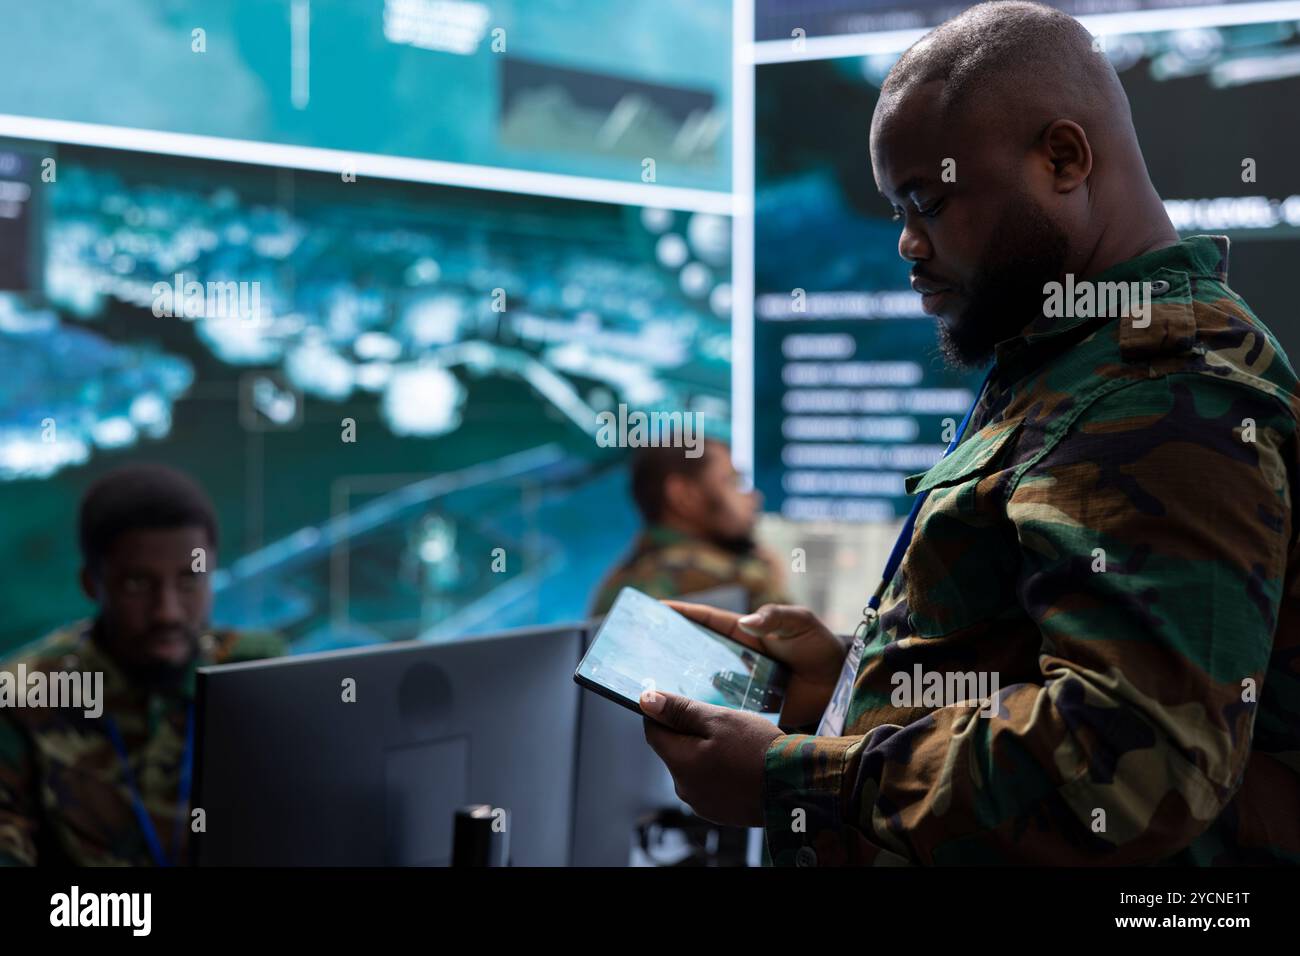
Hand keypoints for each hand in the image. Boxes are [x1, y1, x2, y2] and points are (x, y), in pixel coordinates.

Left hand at [640, 689, 782, 826]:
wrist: (794, 786)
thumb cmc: (757, 750)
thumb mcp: (718, 720)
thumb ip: (680, 710)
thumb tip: (646, 700)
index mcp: (680, 763)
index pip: (653, 732)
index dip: (663, 714)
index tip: (681, 705)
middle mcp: (684, 788)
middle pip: (674, 751)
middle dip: (690, 735)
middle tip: (721, 726)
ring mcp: (701, 804)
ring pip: (693, 768)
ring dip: (705, 754)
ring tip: (737, 747)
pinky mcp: (718, 812)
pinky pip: (708, 784)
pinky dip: (718, 772)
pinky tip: (741, 765)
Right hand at [665, 601, 847, 728]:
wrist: (841, 687)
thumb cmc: (820, 648)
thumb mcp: (800, 623)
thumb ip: (776, 617)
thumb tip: (748, 622)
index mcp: (744, 632)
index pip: (705, 620)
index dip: (680, 614)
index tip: (653, 610)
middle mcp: (736, 657)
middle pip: (695, 651)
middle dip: (669, 650)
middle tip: (640, 652)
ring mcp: (739, 682)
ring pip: (702, 681)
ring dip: (679, 682)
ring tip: (651, 685)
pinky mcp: (746, 706)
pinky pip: (719, 707)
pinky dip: (702, 709)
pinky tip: (682, 714)